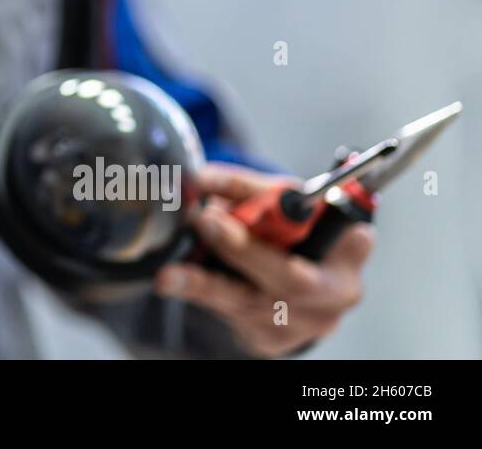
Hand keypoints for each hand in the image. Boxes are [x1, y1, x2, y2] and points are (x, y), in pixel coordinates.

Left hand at [154, 162, 373, 356]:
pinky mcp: (274, 340)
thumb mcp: (280, 204)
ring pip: (252, 303)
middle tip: (206, 220)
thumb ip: (248, 189)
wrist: (291, 289)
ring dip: (206, 283)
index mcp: (348, 248)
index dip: (299, 215)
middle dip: (245, 249)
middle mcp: (336, 292)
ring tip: (170, 270)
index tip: (273, 198)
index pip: (329, 227)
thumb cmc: (290, 236)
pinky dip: (200, 295)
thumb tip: (202, 178)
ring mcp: (306, 322)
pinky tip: (174, 282)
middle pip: (291, 277)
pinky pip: (233, 317)